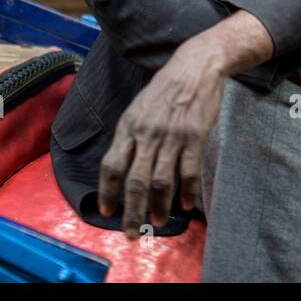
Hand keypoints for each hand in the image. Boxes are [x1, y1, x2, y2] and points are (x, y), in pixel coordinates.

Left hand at [98, 41, 225, 238]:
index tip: (106, 212)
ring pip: (161, 181)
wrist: (194, 67)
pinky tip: (187, 205)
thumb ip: (130, 137)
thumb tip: (120, 168)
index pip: (111, 165)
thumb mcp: (138, 109)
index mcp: (128, 127)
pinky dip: (188, 192)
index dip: (107, 192)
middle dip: (131, 211)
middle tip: (130, 233)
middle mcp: (147, 134)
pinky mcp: (194, 136)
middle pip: (135, 181)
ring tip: (157, 223)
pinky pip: (189, 171)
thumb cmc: (164, 90)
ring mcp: (171, 136)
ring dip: (159, 207)